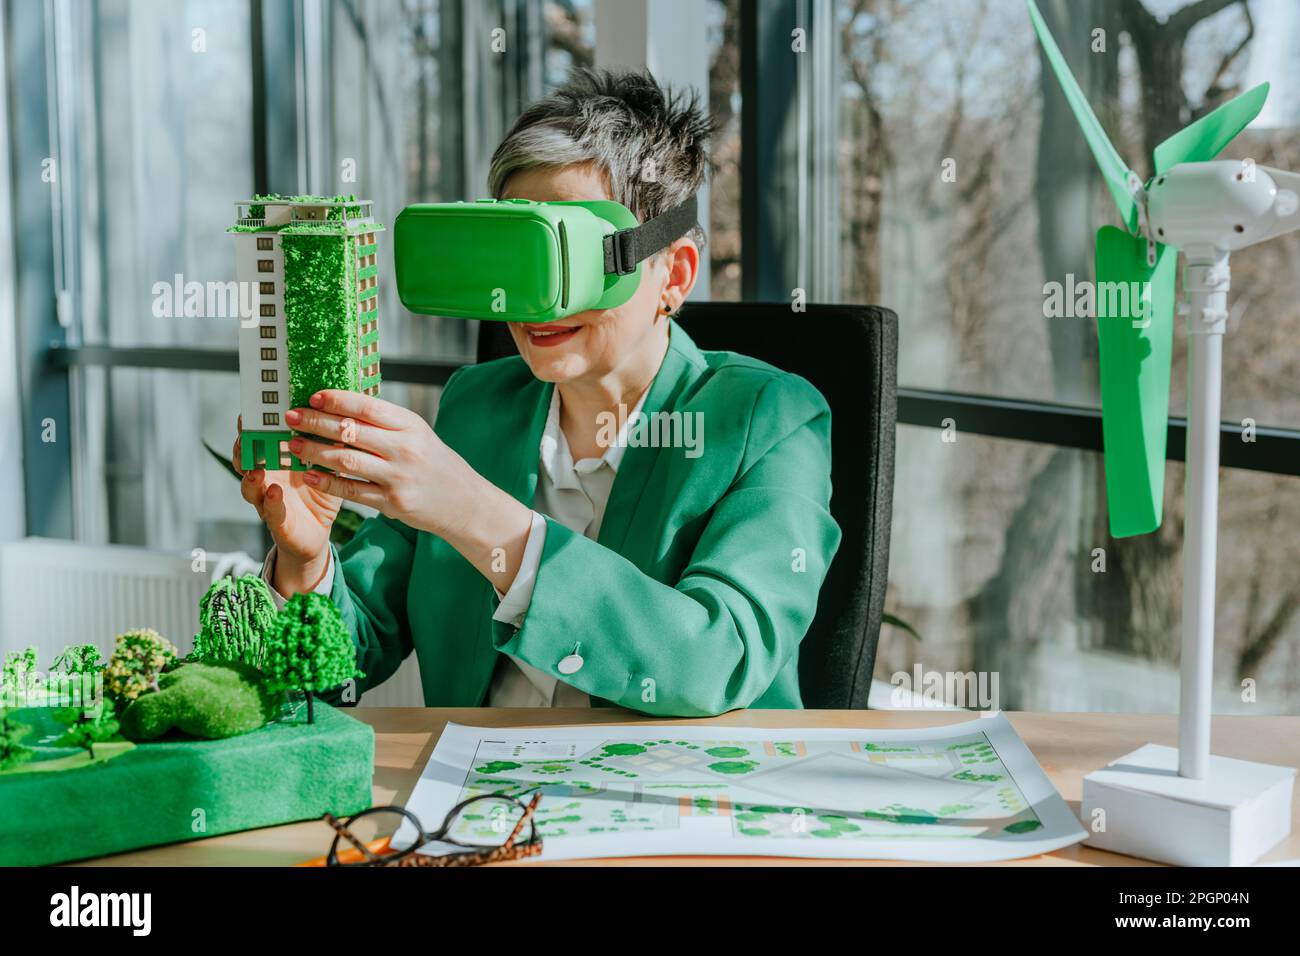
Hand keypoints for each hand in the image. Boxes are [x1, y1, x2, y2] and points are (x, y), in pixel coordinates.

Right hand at [231, 415, 339, 591]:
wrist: (318, 532)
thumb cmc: (320, 492)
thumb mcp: (326, 464)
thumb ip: (327, 442)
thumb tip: (342, 412)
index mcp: (276, 458)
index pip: (259, 437)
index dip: (252, 423)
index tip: (252, 407)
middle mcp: (266, 476)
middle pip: (245, 458)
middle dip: (243, 445)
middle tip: (245, 432)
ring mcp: (266, 498)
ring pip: (250, 485)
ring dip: (251, 474)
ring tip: (256, 466)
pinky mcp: (277, 520)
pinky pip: (270, 510)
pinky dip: (270, 501)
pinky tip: (274, 491)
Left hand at [286, 390, 532, 590]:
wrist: (465, 503)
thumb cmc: (436, 464)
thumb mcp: (418, 435)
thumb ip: (386, 423)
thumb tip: (343, 406)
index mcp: (411, 426)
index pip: (368, 407)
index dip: (337, 400)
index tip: (312, 396)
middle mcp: (406, 449)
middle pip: (352, 432)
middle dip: (316, 422)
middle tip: (290, 416)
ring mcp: (399, 477)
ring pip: (347, 460)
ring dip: (315, 451)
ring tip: (294, 444)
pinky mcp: (393, 502)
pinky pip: (353, 491)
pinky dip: (328, 482)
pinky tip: (310, 475)